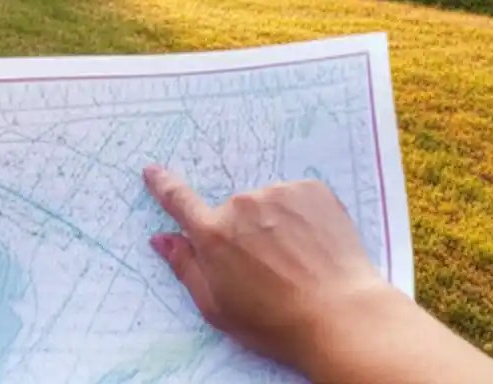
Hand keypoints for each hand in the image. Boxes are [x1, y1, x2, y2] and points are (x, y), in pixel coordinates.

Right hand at [143, 165, 398, 374]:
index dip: (164, 185)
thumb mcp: (218, 306)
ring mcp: (279, 193)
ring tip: (296, 260)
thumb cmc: (275, 321)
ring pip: (268, 204)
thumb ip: (186, 267)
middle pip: (234, 212)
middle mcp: (243, 205)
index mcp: (213, 234)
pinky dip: (302, 216)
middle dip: (243, 233)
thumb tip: (162, 239)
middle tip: (267, 267)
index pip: (179, 201)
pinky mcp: (311, 189)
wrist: (339, 314)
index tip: (153, 171)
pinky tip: (314, 245)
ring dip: (275, 223)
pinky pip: (296, 197)